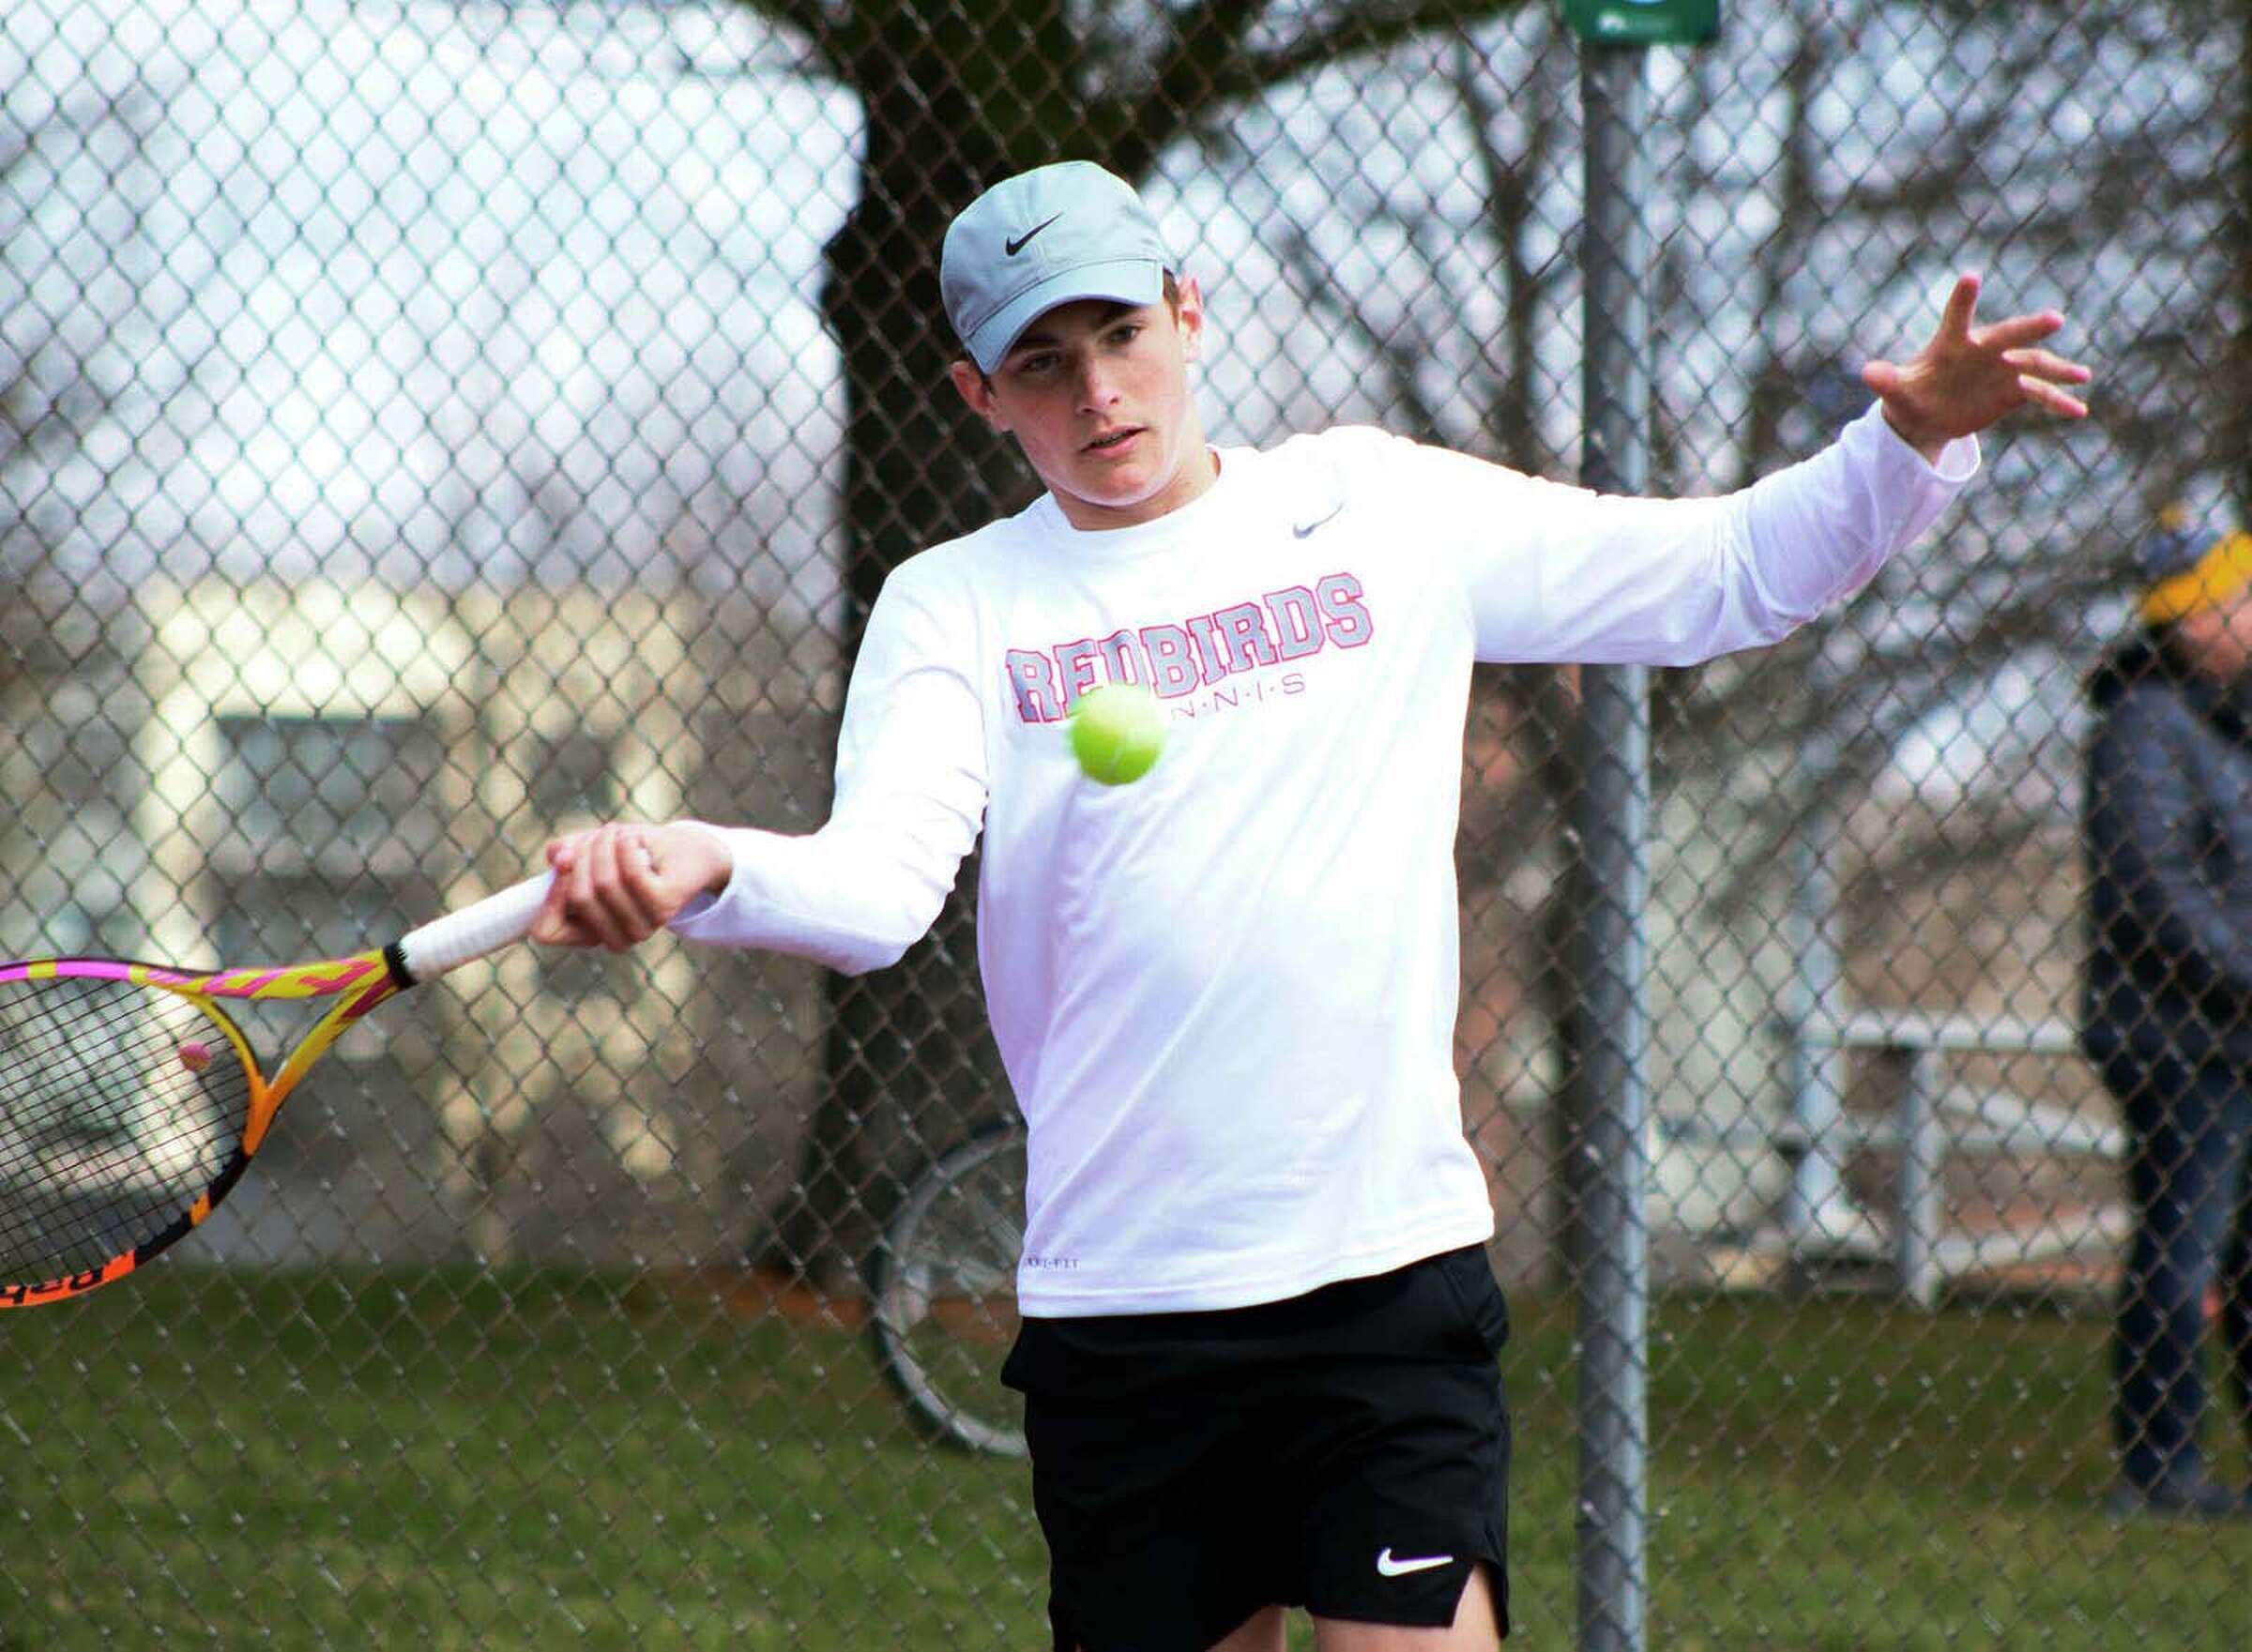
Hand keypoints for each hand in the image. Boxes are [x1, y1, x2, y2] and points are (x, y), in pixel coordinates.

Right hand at [529, 821, 732, 952]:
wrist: (683, 849)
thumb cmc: (630, 852)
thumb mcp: (587, 850)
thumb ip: (564, 855)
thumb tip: (559, 858)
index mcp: (591, 934)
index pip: (546, 932)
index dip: (548, 895)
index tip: (562, 861)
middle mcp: (617, 938)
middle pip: (577, 898)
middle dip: (582, 856)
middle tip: (597, 835)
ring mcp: (643, 926)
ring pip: (603, 885)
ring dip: (603, 846)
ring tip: (615, 831)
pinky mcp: (663, 907)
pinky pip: (630, 875)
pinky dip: (625, 848)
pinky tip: (631, 837)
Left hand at [1861, 272, 2091, 461]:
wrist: (1929, 415)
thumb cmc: (1911, 395)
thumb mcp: (1896, 391)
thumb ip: (1886, 379)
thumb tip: (1867, 373)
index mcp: (1953, 341)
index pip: (1957, 316)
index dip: (1963, 298)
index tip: (1970, 278)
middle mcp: (1985, 349)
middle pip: (2009, 335)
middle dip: (2029, 329)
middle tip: (2054, 320)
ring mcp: (2004, 368)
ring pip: (2034, 364)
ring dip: (2058, 369)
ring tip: (2082, 375)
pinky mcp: (2015, 390)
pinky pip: (2041, 394)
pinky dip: (2058, 402)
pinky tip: (2079, 411)